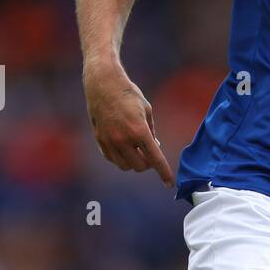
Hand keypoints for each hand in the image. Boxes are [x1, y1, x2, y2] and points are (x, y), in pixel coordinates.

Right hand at [83, 59, 174, 185]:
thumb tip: (154, 149)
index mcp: (139, 131)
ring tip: (138, 151)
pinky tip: (125, 148)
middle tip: (150, 154)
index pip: (155, 159)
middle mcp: (123, 139)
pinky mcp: (100, 140)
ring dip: (134, 162)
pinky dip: (121, 158)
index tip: (170, 184)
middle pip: (140, 167)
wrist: (103, 85)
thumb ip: (151, 132)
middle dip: (148, 164)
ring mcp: (110, 141)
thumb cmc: (129, 95)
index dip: (164, 173)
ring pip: (125, 166)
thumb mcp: (147, 110)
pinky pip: (113, 159)